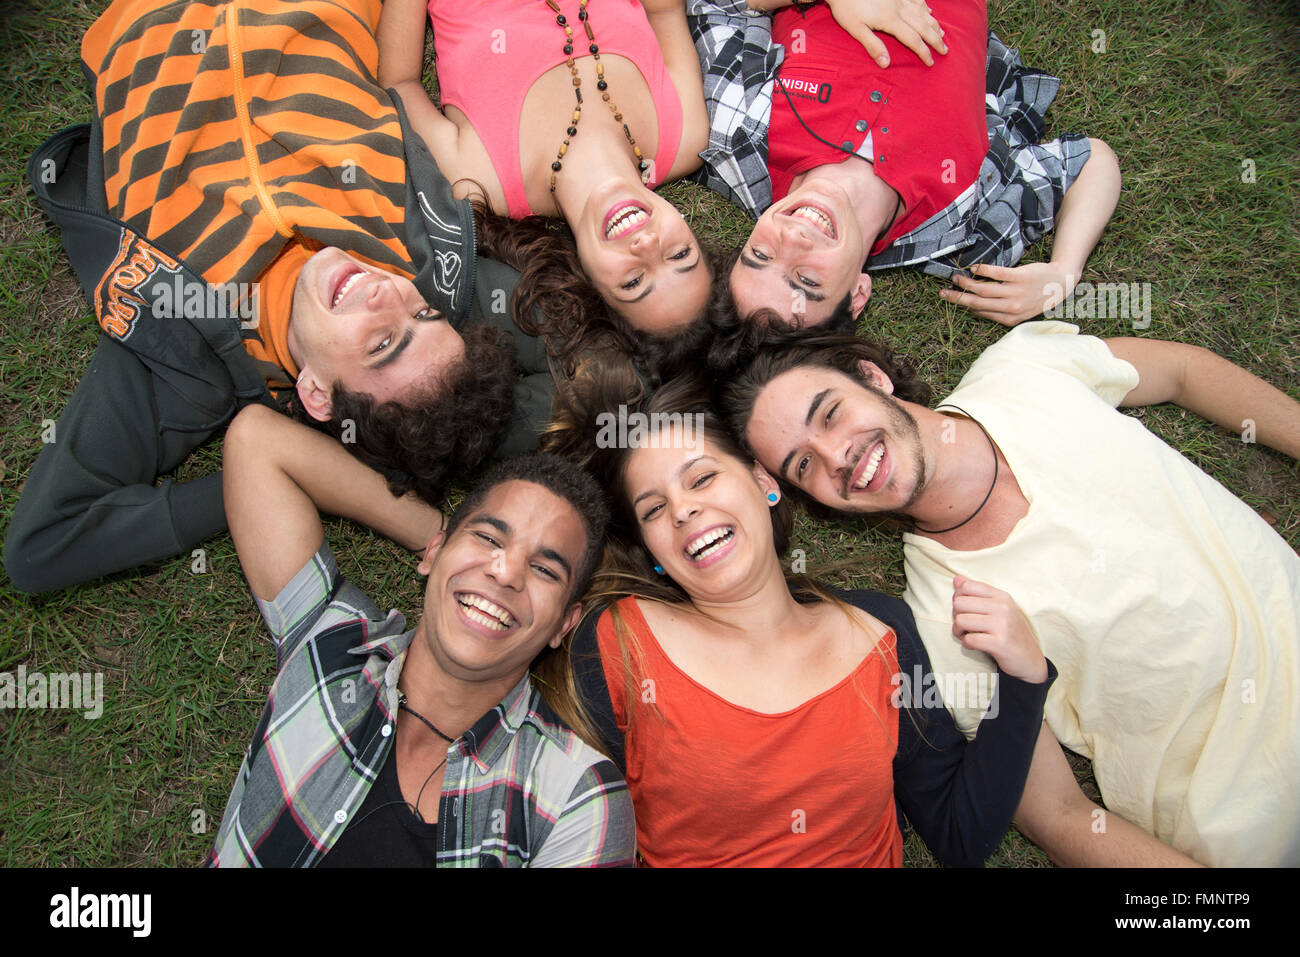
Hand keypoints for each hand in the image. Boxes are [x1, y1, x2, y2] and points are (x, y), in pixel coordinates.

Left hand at [825, 0, 946, 66]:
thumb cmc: (847, 7)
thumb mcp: (856, 29)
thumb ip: (873, 46)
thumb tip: (886, 64)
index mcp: (890, 20)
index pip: (913, 40)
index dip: (923, 52)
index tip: (931, 62)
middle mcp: (899, 8)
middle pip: (923, 26)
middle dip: (935, 39)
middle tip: (945, 50)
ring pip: (922, 11)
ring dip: (933, 23)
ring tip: (942, 33)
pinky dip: (924, 6)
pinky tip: (929, 10)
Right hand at [940, 262, 1075, 326]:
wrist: (1060, 283)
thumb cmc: (1038, 298)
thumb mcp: (1021, 312)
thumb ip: (1000, 312)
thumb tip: (976, 307)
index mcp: (1009, 319)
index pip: (981, 312)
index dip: (965, 306)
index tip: (953, 300)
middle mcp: (1011, 307)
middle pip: (977, 302)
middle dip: (957, 298)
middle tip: (942, 293)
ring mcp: (1015, 292)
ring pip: (983, 288)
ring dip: (966, 283)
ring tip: (955, 278)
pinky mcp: (1019, 276)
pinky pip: (996, 273)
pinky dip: (982, 270)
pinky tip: (974, 268)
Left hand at [951, 576, 1046, 683]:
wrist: (1030, 659)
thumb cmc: (1010, 632)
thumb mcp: (999, 608)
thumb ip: (978, 593)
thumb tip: (957, 579)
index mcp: (1001, 596)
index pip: (967, 586)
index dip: (958, 597)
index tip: (964, 609)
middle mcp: (1002, 607)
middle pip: (959, 603)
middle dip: (956, 616)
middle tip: (965, 625)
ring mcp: (1002, 625)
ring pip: (961, 620)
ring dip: (959, 631)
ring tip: (968, 635)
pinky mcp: (999, 643)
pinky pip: (969, 639)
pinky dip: (967, 644)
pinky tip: (974, 645)